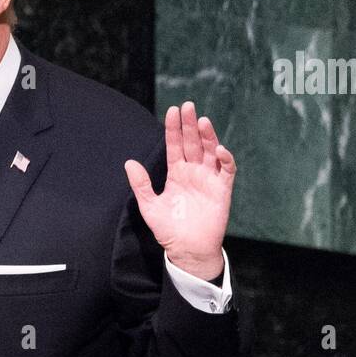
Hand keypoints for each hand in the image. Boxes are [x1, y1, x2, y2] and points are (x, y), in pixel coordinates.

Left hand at [124, 101, 235, 280]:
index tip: (173, 111)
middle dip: (190, 125)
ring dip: (208, 136)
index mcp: (176, 173)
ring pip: (210, 152)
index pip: (175, 145)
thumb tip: (129, 163)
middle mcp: (193, 172)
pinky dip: (225, 159)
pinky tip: (219, 149)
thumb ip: (141, 184)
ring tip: (202, 121)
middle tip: (188, 106)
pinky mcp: (222, 190)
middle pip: (193, 143)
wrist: (187, 250)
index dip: (174, 129)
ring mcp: (208, 179)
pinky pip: (226, 170)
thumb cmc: (169, 230)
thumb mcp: (149, 206)